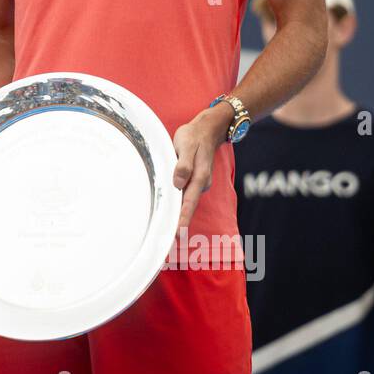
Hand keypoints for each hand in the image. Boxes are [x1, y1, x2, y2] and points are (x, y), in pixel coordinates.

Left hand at [171, 104, 231, 231]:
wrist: (207, 129)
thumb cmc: (194, 136)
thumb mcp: (186, 145)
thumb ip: (182, 165)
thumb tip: (178, 183)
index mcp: (199, 177)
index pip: (188, 202)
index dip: (182, 219)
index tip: (178, 235)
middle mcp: (199, 184)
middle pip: (187, 208)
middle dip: (179, 226)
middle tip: (168, 245)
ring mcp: (196, 183)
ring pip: (184, 203)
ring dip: (176, 217)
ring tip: (165, 235)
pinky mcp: (190, 180)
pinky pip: (182, 195)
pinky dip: (176, 205)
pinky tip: (167, 214)